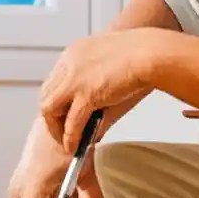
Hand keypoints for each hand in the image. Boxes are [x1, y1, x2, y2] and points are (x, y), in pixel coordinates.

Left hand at [41, 30, 153, 152]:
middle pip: (47, 94)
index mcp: (74, 52)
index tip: (64, 111)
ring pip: (50, 108)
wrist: (151, 51)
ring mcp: (75, 79)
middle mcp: (69, 63)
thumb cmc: (143, 52)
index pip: (55, 79)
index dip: (58, 99)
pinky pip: (71, 122)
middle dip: (53, 115)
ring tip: (66, 141)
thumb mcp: (113, 62)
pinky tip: (75, 146)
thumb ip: (102, 80)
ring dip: (56, 128)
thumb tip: (100, 102)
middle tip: (62, 130)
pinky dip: (70, 137)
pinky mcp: (86, 94)